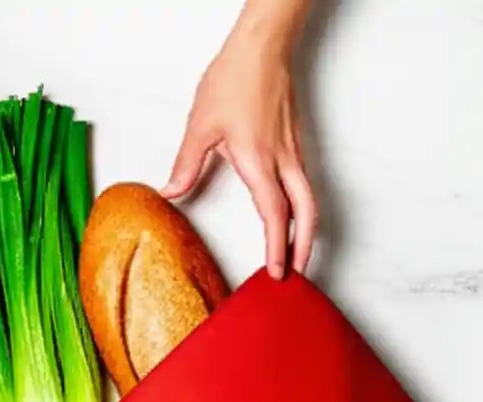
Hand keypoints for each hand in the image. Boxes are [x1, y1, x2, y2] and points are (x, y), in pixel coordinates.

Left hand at [164, 12, 316, 278]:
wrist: (262, 48)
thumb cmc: (235, 79)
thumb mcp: (200, 125)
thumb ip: (187, 164)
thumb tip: (172, 191)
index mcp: (259, 160)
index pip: (274, 214)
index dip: (277, 246)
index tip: (276, 270)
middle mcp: (283, 160)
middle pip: (305, 213)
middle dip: (303, 246)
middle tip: (295, 272)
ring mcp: (293, 151)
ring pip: (309, 199)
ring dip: (306, 229)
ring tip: (297, 251)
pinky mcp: (294, 143)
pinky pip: (304, 183)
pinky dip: (303, 207)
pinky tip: (291, 214)